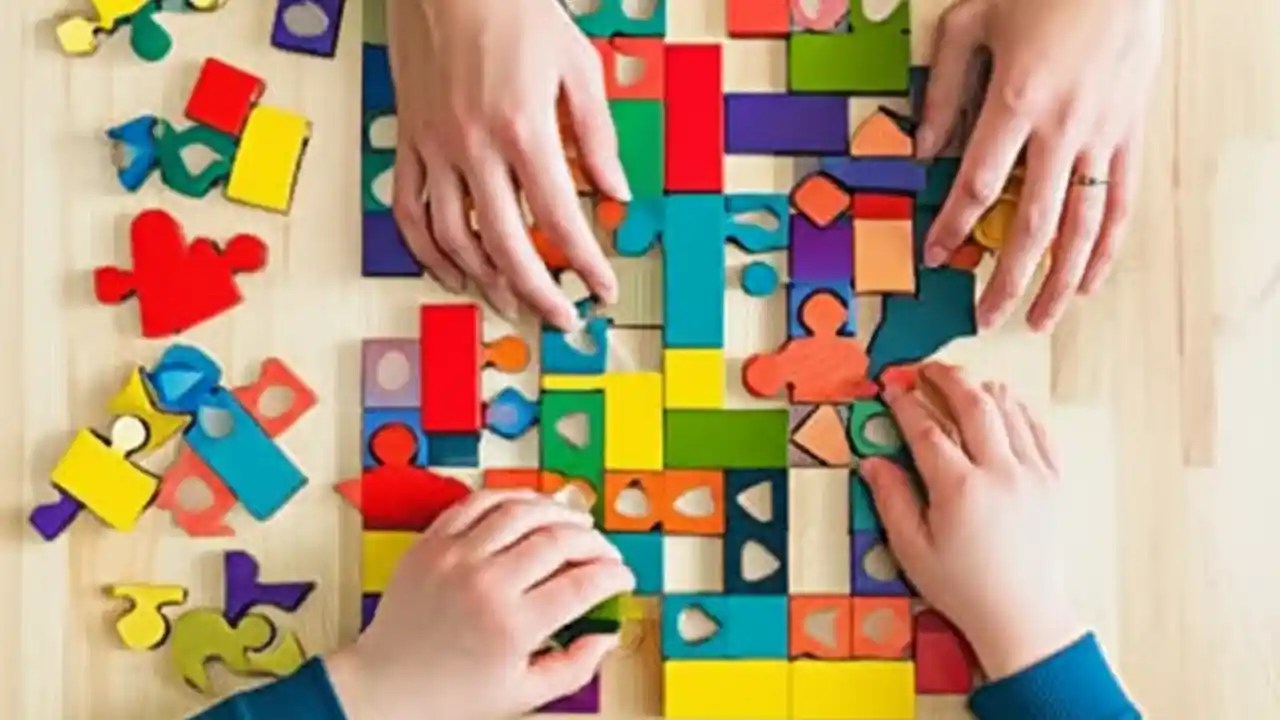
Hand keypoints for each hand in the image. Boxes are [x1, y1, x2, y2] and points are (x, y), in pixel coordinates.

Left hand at [326, 490, 634, 718]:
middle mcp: (486, 583)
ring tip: (576, 521)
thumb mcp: (523, 695)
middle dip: (595, 542)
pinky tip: (531, 506)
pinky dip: (511, 497)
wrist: (385, 685)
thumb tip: (608, 635)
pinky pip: (479, 502)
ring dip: (559, 511)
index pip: (584, 583)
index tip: (622, 577)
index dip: (614, 575)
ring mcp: (456, 557)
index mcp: (512, 625)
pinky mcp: (432, 542)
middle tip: (604, 553)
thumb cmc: (450, 695)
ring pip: (522, 511)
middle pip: (560, 540)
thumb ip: (574, 667)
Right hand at [386, 0, 624, 330]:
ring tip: (510, 303)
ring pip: (451, 237)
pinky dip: (426, 250)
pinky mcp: (406, 140)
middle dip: (537, 292)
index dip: (585, 263)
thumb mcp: (578, 64)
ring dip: (482, 280)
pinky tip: (451, 272)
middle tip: (560, 318)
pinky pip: (408, 210)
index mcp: (523, 128)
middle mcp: (473, 146)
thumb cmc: (514, 8)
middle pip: (504, 244)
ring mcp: (432, 147)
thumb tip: (616, 192)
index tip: (602, 289)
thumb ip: (597, 135)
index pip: (559, 218)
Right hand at [860, 364, 1084, 680]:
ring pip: (1009, 409)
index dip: (905, 403)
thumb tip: (872, 461)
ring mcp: (1032, 474)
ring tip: (961, 382)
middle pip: (973, 403)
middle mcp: (1000, 473)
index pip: (926, 429)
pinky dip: (1018, 410)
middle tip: (926, 368)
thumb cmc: (963, 589)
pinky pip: (1038, 430)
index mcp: (959, 489)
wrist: (1023, 616)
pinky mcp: (1054, 481)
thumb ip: (892, 499)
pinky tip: (1002, 406)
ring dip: (982, 387)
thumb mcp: (912, 550)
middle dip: (946, 377)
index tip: (892, 389)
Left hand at [917, 0, 1163, 330]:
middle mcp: (1064, 129)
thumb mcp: (970, 24)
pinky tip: (1090, 280)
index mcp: (1017, 102)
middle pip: (1033, 225)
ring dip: (1060, 281)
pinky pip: (1121, 203)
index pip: (978, 186)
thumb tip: (921, 151)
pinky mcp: (1131, 134)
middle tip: (985, 316)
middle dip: (1006, 279)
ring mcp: (1104, 135)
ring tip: (1038, 318)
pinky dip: (1106, 247)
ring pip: (1083, 227)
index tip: (934, 257)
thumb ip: (941, 92)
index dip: (952, 228)